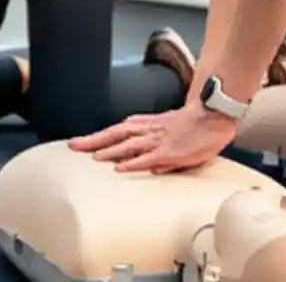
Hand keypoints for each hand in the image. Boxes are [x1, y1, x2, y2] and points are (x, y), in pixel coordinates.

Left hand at [67, 103, 238, 173]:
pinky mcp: (169, 151)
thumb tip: (137, 161)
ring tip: (92, 158)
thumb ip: (150, 143)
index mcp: (144, 124)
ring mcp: (157, 140)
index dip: (96, 137)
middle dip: (92, 140)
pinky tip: (121, 168)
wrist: (212, 118)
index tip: (78, 143)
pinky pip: (148, 157)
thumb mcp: (165, 130)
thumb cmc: (191, 126)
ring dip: (109, 151)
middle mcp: (147, 130)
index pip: (115, 130)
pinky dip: (133, 162)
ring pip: (128, 145)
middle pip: (114, 134)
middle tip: (73, 146)